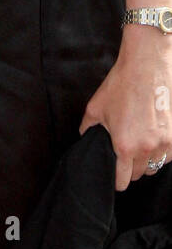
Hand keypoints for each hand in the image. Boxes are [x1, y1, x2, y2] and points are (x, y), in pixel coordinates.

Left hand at [80, 31, 171, 188]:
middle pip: (138, 174)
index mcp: (124, 146)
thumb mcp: (95, 108)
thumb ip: (87, 129)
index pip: (122, 180)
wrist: (145, 67)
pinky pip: (168, 155)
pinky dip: (161, 152)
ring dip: (146, 161)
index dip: (116, 180)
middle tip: (124, 155)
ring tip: (138, 147)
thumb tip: (85, 138)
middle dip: (129, 168)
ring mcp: (164, 143)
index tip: (114, 176)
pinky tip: (152, 140)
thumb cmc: (120, 86)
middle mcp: (146, 149)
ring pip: (155, 166)